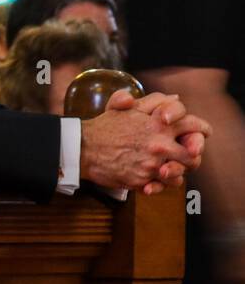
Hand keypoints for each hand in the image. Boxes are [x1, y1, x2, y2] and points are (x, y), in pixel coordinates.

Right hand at [79, 89, 208, 192]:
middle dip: (191, 156)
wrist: (82, 149)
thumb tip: (174, 98)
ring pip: (179, 173)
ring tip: (167, 168)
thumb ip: (151, 101)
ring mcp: (151, 164)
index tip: (199, 134)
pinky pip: (162, 185)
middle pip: (193, 155)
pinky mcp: (142, 180)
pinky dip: (160, 183)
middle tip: (185, 156)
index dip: (200, 130)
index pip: (193, 126)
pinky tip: (153, 177)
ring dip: (176, 171)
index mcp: (157, 124)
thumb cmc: (103, 128)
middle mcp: (159, 144)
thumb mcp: (125, 107)